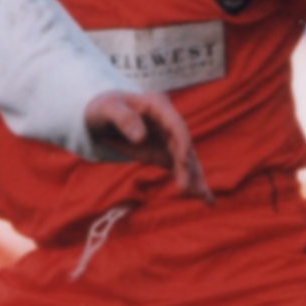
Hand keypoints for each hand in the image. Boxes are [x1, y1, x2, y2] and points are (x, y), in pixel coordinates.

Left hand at [83, 90, 209, 202]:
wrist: (98, 115)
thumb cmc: (102, 107)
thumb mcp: (107, 109)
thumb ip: (123, 119)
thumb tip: (141, 138)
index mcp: (158, 106)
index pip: (176, 125)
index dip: (182, 143)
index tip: (184, 162)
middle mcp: (167, 122)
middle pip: (184, 145)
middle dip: (189, 167)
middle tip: (188, 189)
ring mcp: (166, 138)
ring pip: (186, 158)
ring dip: (195, 178)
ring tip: (206, 198)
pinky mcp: (162, 151)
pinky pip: (177, 167)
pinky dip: (188, 180)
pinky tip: (202, 197)